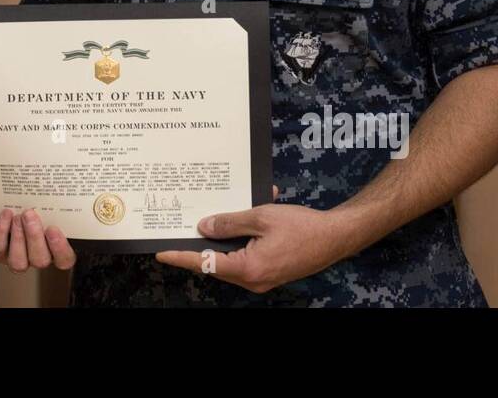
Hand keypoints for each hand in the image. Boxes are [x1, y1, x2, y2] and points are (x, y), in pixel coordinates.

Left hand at [0, 208, 75, 272]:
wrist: (15, 209)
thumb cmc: (41, 208)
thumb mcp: (53, 208)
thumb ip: (60, 205)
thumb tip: (68, 183)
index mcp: (57, 250)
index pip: (65, 259)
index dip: (60, 248)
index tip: (53, 228)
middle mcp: (39, 257)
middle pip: (40, 260)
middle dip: (34, 237)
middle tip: (30, 214)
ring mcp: (19, 259)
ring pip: (19, 262)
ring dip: (18, 237)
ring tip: (17, 216)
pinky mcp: (0, 254)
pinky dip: (1, 232)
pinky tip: (6, 214)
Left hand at [154, 187, 350, 293]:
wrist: (336, 237)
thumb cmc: (303, 226)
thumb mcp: (261, 217)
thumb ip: (230, 222)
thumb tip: (204, 226)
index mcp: (249, 268)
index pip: (206, 264)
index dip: (182, 257)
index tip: (162, 253)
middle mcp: (253, 280)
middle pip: (216, 264)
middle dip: (198, 248)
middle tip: (179, 233)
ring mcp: (262, 279)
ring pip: (230, 261)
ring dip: (221, 242)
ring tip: (207, 223)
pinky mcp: (270, 272)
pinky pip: (246, 257)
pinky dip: (240, 241)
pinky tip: (242, 220)